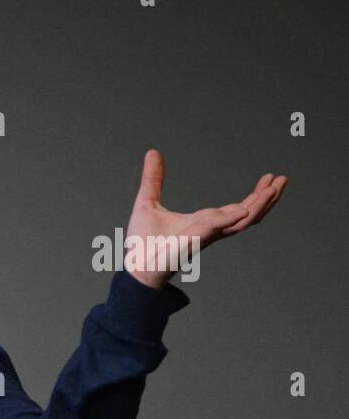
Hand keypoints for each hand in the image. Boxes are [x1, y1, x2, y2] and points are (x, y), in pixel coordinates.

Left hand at [123, 149, 286, 288]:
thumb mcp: (147, 201)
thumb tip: (153, 153)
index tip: (268, 178)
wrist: (135, 265)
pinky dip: (232, 219)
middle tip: (283, 179)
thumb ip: (153, 178)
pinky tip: (245, 210)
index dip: (255, 195)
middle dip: (266, 198)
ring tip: (275, 188)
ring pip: (241, 222)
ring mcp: (205, 235)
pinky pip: (218, 228)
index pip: (237, 208)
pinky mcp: (195, 240)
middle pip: (248, 214)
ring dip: (259, 205)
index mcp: (203, 221)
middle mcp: (210, 229)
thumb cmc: (142, 241)